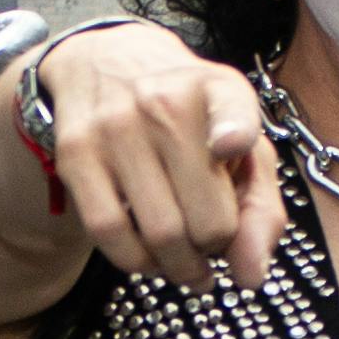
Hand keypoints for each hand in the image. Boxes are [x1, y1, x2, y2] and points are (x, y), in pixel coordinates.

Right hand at [33, 23, 279, 288]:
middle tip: (211, 247)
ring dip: (179, 266)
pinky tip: (149, 256)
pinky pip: (108, 231)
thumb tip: (250, 274)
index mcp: (217, 90)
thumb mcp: (240, 142)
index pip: (232, 108)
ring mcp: (116, 128)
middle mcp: (165, 104)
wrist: (107, 65)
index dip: (235, 132)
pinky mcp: (77, 153)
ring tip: (185, 262)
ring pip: (159, 233)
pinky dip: (135, 260)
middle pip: (207, 217)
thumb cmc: (186, 119)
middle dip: (216, 250)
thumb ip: (261, 208)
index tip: (230, 147)